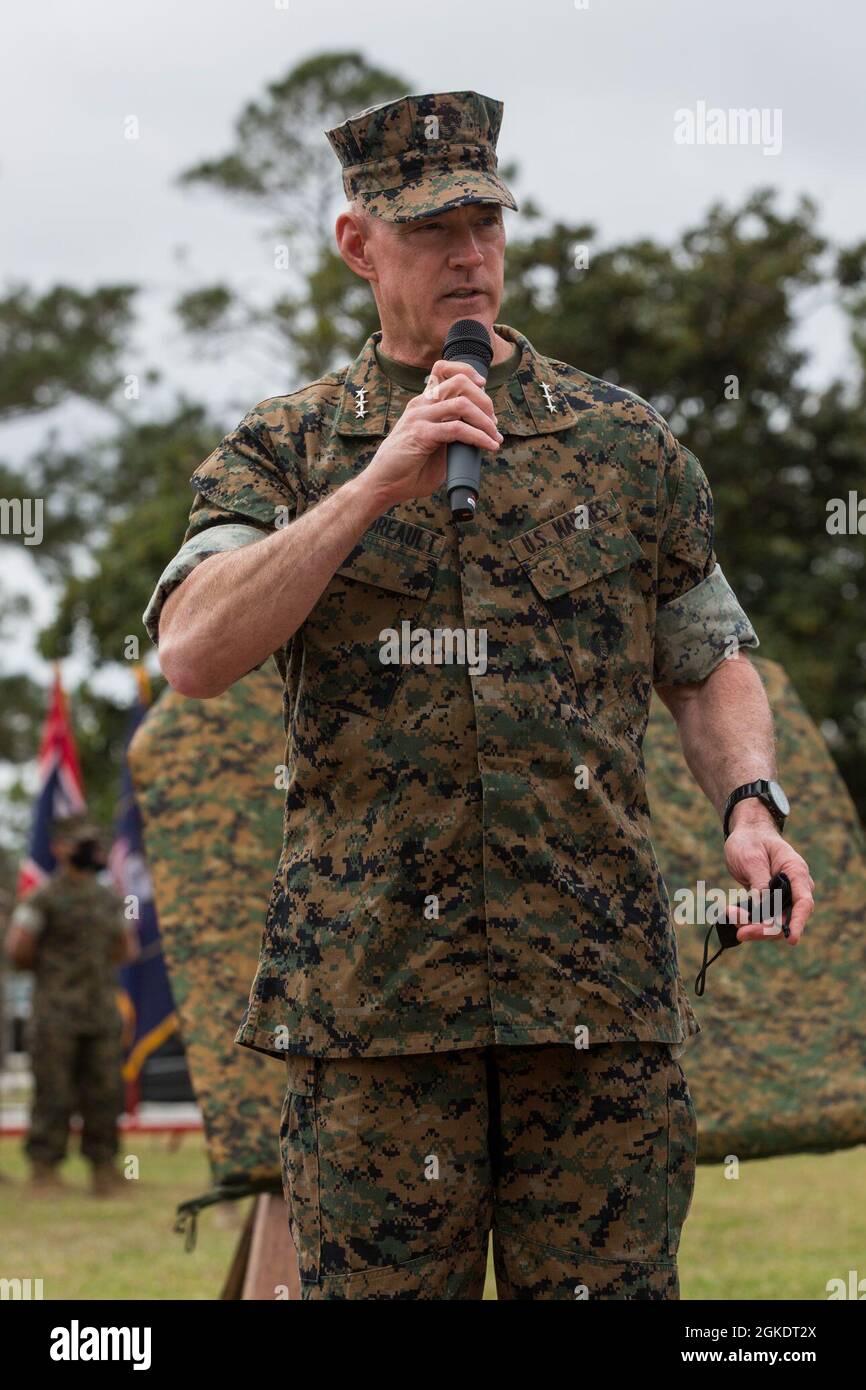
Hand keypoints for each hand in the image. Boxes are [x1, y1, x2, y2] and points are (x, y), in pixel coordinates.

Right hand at [361, 358, 502, 507]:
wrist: (384, 485)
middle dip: (484, 400)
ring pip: (462, 404)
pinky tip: (489, 446)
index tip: (483, 388)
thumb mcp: (436, 445)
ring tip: (494, 437)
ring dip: (485, 420)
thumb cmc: (409, 469)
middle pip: (459, 382)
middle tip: (493, 423)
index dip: (467, 372)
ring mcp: (419, 417)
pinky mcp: (421, 434)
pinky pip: (457, 429)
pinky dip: (479, 437)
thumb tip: (481, 434)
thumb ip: (453, 435)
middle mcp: (421, 404)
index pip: (443, 369)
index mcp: (423, 403)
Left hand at [723, 817, 814, 943]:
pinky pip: (761, 917)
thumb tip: (763, 910)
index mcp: (796, 872)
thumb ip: (760, 884)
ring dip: (752, 925)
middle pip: (786, 918)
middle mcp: (794, 887)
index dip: (798, 922)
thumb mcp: (752, 859)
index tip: (791, 939)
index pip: (803, 902)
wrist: (745, 834)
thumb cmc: (750, 841)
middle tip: (741, 932)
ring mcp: (782, 896)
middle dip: (765, 929)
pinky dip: (747, 919)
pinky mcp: (769, 902)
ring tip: (730, 915)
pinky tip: (731, 914)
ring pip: (773, 922)